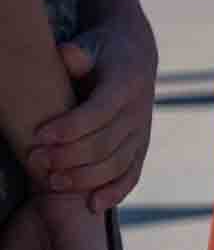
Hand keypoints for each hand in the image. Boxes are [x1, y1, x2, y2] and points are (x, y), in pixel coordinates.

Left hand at [28, 6, 158, 213]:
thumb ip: (79, 53)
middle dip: (68, 156)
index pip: (100, 111)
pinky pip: (132, 175)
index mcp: (127, 83)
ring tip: (51, 182)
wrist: (135, 57)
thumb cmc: (100, 52)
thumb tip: (68, 55)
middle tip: (35, 160)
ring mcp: (142, 132)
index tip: (39, 135)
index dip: (70, 127)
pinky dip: (115, 192)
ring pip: (117, 164)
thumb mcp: (92, 45)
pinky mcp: (140, 148)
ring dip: (84, 178)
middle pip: (106, 143)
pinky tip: (93, 205)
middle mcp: (140, 111)